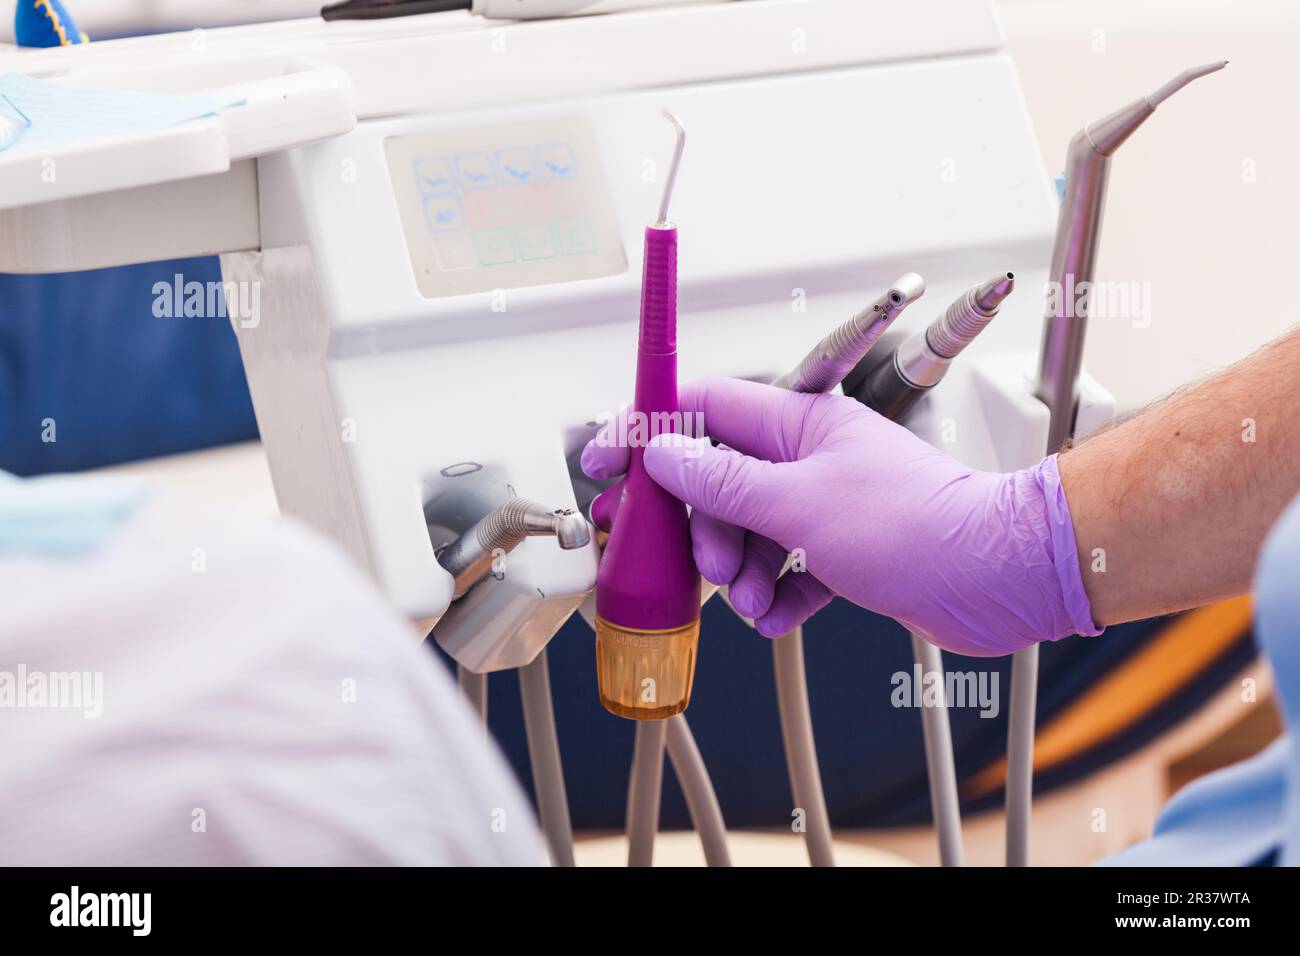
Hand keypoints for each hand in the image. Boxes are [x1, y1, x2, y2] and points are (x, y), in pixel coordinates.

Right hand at [581, 377, 1099, 655]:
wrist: (996, 579)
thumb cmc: (920, 526)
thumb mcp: (800, 503)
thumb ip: (723, 483)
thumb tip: (665, 456)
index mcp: (799, 423)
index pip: (703, 406)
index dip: (648, 428)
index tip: (606, 458)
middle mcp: (808, 458)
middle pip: (718, 480)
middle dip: (704, 528)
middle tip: (709, 564)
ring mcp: (825, 504)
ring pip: (749, 530)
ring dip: (741, 571)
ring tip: (756, 597)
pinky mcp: (842, 550)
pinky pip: (785, 568)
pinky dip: (777, 593)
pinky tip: (782, 614)